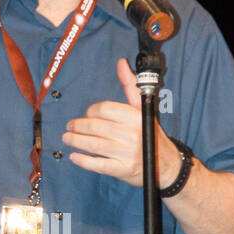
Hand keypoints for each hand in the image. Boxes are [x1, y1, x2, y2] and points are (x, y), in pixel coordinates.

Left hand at [62, 58, 180, 186]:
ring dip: (76, 141)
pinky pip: (98, 165)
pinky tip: (74, 156)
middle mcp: (132, 134)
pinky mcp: (123, 170)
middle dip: (78, 126)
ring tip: (67, 138)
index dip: (91, 111)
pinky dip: (83, 161)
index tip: (86, 114)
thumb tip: (121, 63)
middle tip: (70, 126)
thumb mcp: (142, 109)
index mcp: (136, 117)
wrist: (166, 165)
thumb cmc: (150, 135)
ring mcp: (127, 153)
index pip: (105, 109)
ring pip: (94, 145)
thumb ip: (130, 85)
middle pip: (96, 127)